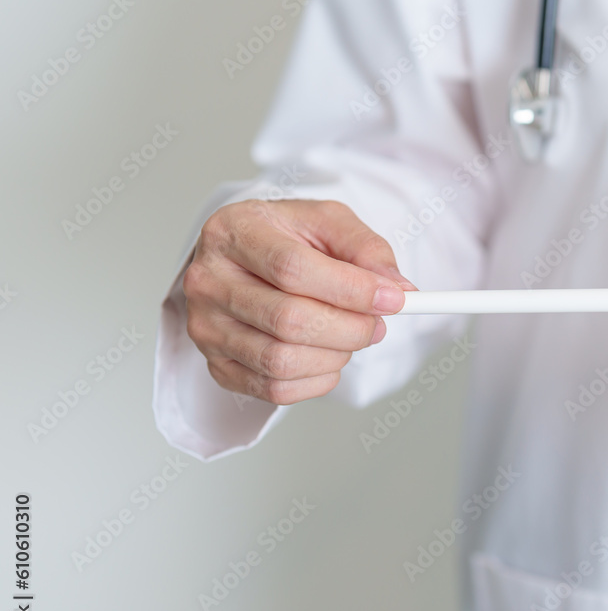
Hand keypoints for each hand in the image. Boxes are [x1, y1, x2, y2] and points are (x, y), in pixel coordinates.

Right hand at [182, 199, 415, 403]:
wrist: (246, 258)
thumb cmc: (287, 236)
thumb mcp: (328, 222)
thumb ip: (365, 249)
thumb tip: (397, 289)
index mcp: (234, 231)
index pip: (292, 268)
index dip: (350, 290)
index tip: (392, 299)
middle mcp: (208, 280)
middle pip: (288, 320)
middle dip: (350, 328)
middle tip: (378, 323)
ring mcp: (206, 327)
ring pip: (281, 361)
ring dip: (335, 356)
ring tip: (351, 335)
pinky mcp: (216, 365)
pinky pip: (274, 389)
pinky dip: (317, 381)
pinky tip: (329, 356)